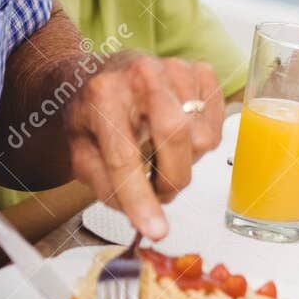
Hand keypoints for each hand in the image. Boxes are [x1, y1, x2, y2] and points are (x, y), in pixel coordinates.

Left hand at [65, 51, 224, 239]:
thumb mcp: (81, 153)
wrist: (103, 75)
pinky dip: (200, 141)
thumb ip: (107, 186)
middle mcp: (142, 75)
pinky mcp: (202, 72)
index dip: (140, 198)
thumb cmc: (93, 115)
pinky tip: (178, 136)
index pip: (124, 156)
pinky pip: (217, 125)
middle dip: (171, 180)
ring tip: (162, 153)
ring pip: (202, 138)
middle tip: (159, 191)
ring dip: (185, 161)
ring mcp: (177, 69)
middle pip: (175, 138)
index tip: (156, 229)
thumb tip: (143, 215)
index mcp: (103, 96)